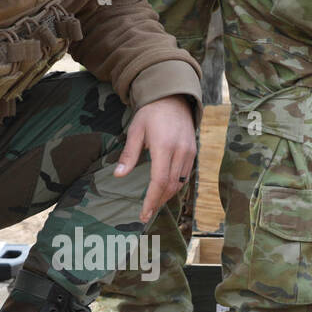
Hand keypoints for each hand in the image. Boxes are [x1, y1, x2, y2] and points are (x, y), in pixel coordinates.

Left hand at [113, 96, 197, 224]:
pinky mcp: (193, 152)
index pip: (159, 181)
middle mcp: (180, 151)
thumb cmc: (151, 113)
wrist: (173, 98)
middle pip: (170, 186)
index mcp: (164, 146)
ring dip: (166, 196)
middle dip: (158, 202)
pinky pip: (185, 176)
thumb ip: (129, 154)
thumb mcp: (135, 130)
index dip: (151, 200)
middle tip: (146, 213)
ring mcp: (189, 152)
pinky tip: (164, 191)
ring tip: (153, 204)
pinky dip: (175, 186)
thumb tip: (118, 174)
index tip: (144, 214)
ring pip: (179, 183)